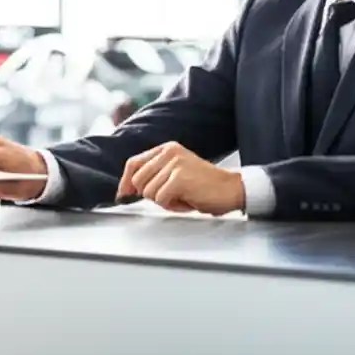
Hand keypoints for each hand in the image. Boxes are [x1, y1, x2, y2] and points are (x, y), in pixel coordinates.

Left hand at [117, 142, 244, 215]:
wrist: (231, 189)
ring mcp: (175, 164)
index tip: (123, 194)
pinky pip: (161, 200)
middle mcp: (169, 152)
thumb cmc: (204, 186)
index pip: (133, 163)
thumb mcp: (176, 172)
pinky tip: (187, 201)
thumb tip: (127, 189)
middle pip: (137, 180)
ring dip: (164, 201)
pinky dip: (172, 206)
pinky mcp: (180, 178)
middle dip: (150, 195)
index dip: (125, 181)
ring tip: (182, 197)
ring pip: (148, 192)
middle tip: (171, 196)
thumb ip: (154, 174)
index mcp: (167, 148)